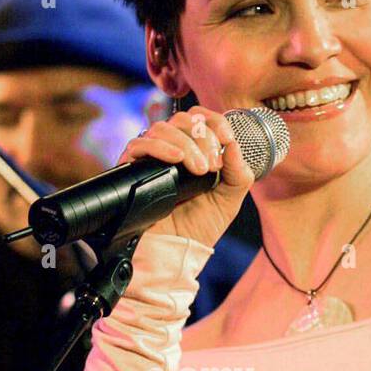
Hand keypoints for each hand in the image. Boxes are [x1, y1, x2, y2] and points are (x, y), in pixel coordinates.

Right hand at [116, 105, 254, 249]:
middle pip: (182, 119)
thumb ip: (238, 173)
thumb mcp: (230, 200)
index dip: (215, 121)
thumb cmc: (200, 228)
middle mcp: (171, 150)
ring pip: (161, 128)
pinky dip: (159, 146)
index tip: (227, 138)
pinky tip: (176, 160)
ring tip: (199, 170)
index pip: (200, 117)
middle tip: (211, 166)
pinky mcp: (132, 170)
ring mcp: (151, 159)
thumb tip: (234, 144)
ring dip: (185, 143)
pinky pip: (138, 144)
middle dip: (202, 137)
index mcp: (195, 150)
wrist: (177, 253)